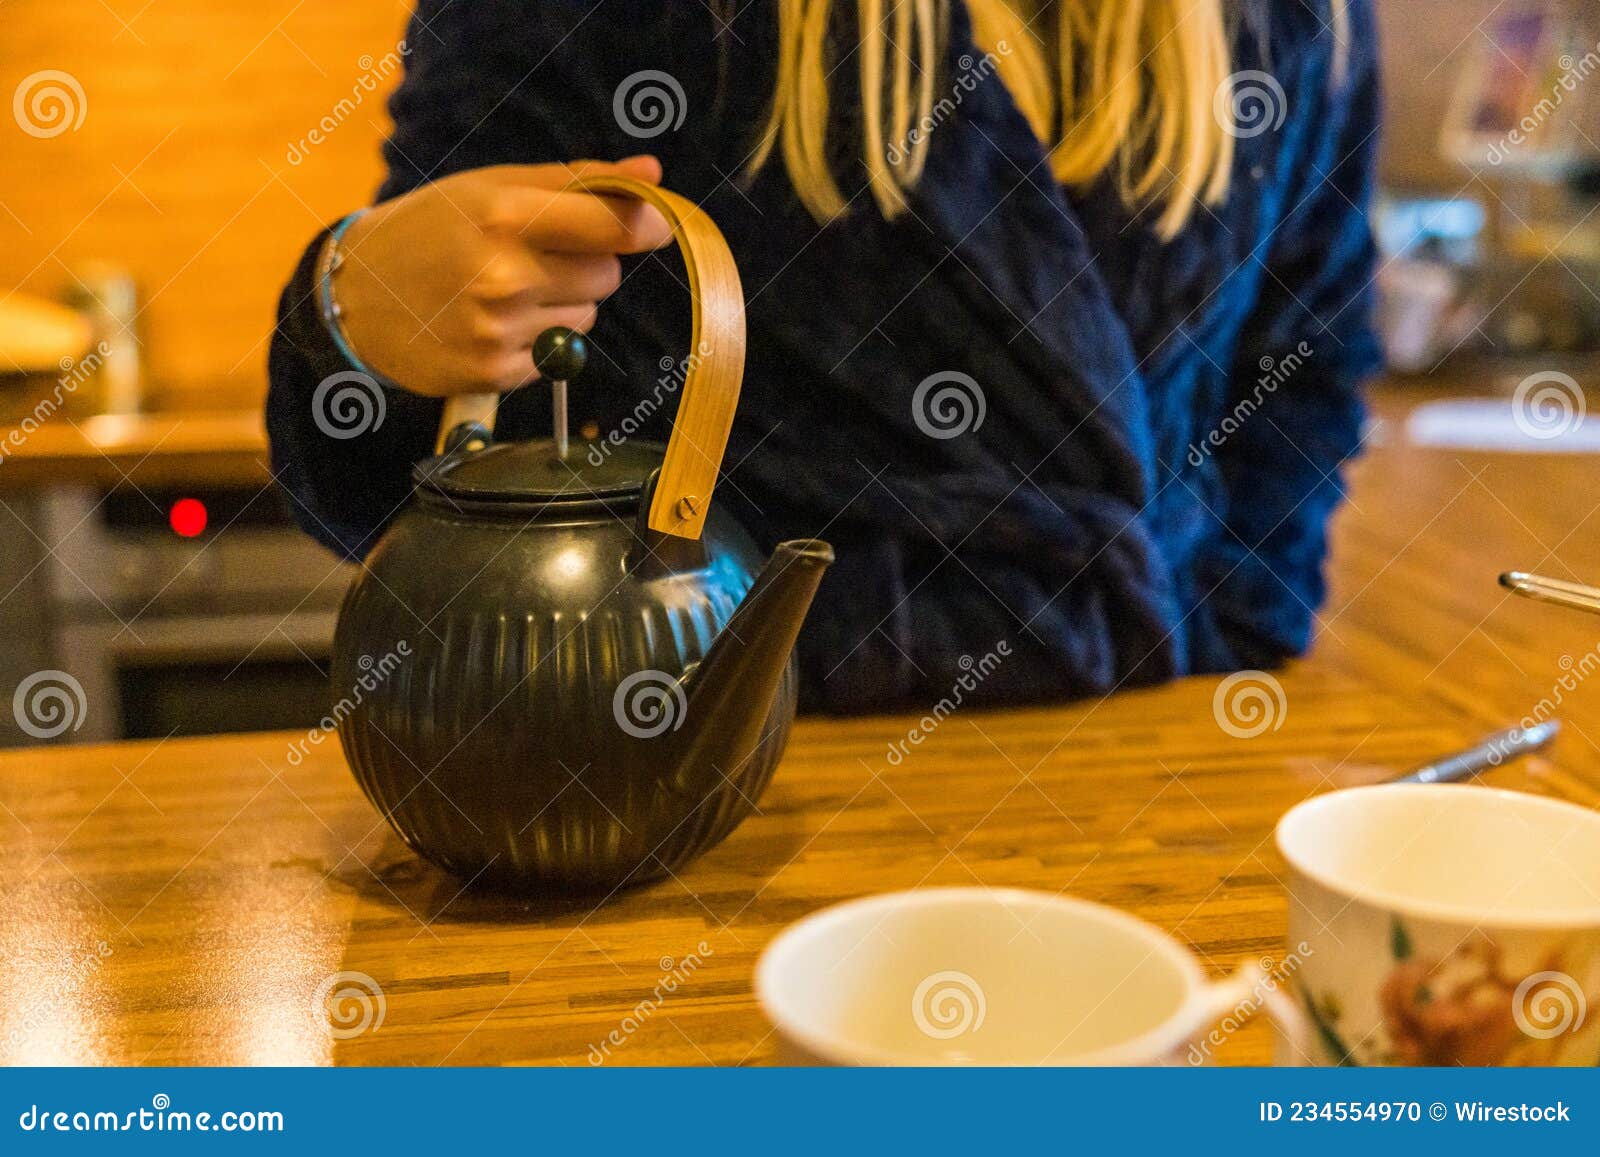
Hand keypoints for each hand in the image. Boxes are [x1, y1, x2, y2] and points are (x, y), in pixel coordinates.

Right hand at [331, 156, 671, 396]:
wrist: (355, 295)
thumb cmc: (433, 228)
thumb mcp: (492, 187)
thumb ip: (579, 182)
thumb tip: (654, 177)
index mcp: (503, 216)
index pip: (613, 227)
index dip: (646, 225)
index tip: (657, 224)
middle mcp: (503, 276)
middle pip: (606, 274)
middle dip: (584, 262)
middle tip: (531, 254)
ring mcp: (498, 330)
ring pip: (586, 317)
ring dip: (561, 304)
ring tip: (503, 290)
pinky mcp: (494, 372)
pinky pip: (557, 354)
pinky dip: (537, 340)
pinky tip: (492, 323)